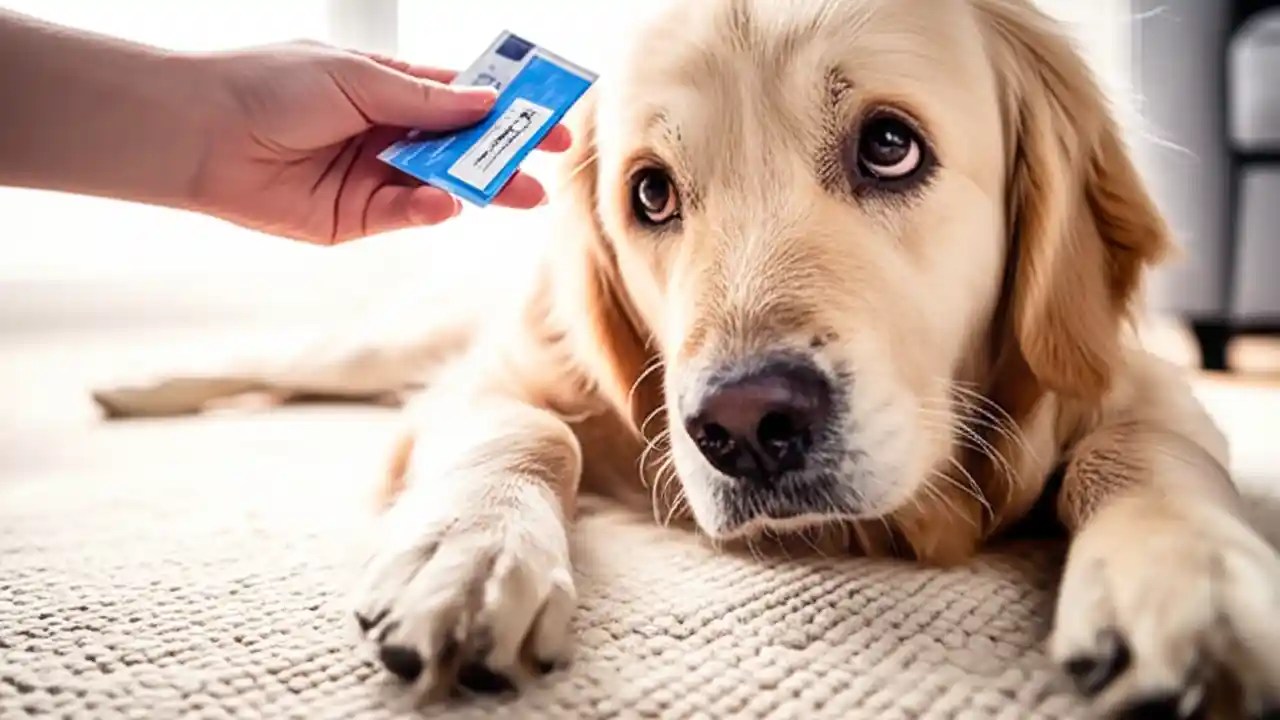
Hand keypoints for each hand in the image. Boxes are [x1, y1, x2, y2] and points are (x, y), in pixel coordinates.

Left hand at [191, 41, 572, 244]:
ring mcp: (372, 176)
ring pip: (441, 183)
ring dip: (478, 186)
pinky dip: (429, 208)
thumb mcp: (358, 80)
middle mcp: (384, 133)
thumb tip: (486, 104)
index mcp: (387, 88)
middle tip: (547, 165)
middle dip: (503, 155)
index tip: (546, 114)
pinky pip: (406, 213)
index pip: (459, 98)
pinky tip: (443, 200)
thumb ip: (425, 100)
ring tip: (515, 191)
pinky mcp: (354, 218)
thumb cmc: (270, 86)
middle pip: (459, 146)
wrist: (201, 133)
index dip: (503, 107)